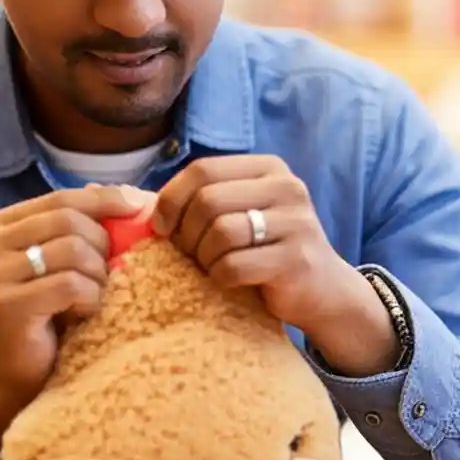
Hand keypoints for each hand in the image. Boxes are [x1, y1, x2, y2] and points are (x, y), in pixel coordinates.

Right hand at [0, 184, 145, 459]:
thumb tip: (130, 193)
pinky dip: (90, 299)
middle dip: (101, 246)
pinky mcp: (6, 305)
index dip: (104, 200)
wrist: (15, 376)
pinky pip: (72, 284)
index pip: (61, 198)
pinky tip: (82, 314)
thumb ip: (83, 226)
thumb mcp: (63, 262)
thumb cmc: (47, 314)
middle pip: (70, 220)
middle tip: (103, 276)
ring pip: (75, 250)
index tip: (137, 206)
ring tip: (90, 298)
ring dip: (97, 277)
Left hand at [152, 156, 400, 376]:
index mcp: (268, 168)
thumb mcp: (243, 212)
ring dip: (203, 258)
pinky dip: (220, 278)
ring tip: (212, 268)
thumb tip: (136, 202)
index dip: (172, 198)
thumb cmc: (267, 250)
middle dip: (186, 234)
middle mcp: (286, 187)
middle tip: (189, 255)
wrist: (323, 291)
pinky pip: (233, 266)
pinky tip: (229, 282)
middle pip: (207, 201)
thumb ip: (203, 198)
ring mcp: (295, 223)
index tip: (161, 227)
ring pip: (219, 233)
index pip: (202, 169)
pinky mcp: (296, 259)